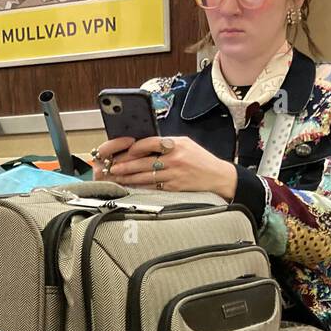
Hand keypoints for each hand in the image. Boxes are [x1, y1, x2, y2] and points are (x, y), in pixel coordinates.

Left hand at [100, 136, 237, 197]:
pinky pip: (153, 187)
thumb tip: (144, 145)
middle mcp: (174, 159)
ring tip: (118, 178)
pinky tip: (132, 187)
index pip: (150, 143)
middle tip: (113, 168)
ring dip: (129, 178)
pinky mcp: (174, 188)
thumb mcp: (186, 144)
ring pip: (146, 176)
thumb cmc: (200, 159)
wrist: (217, 177)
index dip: (135, 148)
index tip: (125, 151)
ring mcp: (174, 174)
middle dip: (126, 165)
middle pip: (144, 162)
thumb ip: (167, 144)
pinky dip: (141, 187)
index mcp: (176, 144)